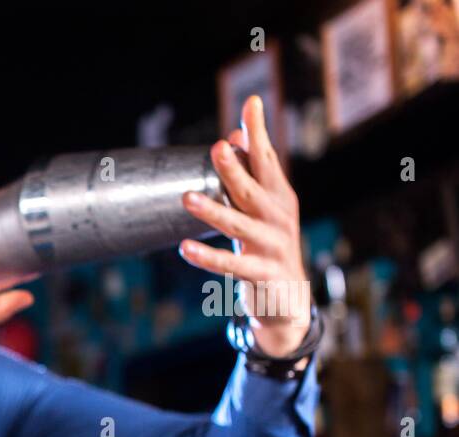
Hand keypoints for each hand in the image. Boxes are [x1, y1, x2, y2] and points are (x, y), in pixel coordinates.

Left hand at [179, 95, 311, 359]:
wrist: (288, 298)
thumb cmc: (268, 244)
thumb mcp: (261, 208)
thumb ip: (249, 175)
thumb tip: (232, 136)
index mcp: (278, 197)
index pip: (266, 159)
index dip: (258, 131)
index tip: (251, 102)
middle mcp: (278, 217)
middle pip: (252, 189)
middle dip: (234, 169)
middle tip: (216, 147)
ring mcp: (271, 245)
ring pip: (238, 225)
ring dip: (212, 212)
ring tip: (187, 199)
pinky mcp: (260, 273)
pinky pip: (229, 264)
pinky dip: (206, 257)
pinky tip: (184, 248)